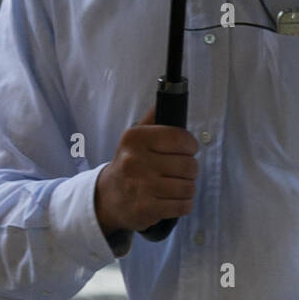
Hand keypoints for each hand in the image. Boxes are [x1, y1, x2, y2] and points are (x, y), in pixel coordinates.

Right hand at [94, 102, 199, 235]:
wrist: (107, 196)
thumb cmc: (129, 162)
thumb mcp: (136, 135)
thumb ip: (154, 116)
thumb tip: (169, 89)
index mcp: (136, 139)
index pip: (180, 138)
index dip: (191, 145)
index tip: (188, 149)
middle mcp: (136, 161)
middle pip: (188, 165)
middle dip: (192, 168)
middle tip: (184, 170)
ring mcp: (140, 187)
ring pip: (188, 187)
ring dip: (189, 187)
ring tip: (179, 185)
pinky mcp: (146, 209)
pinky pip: (182, 206)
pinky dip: (185, 203)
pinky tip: (176, 199)